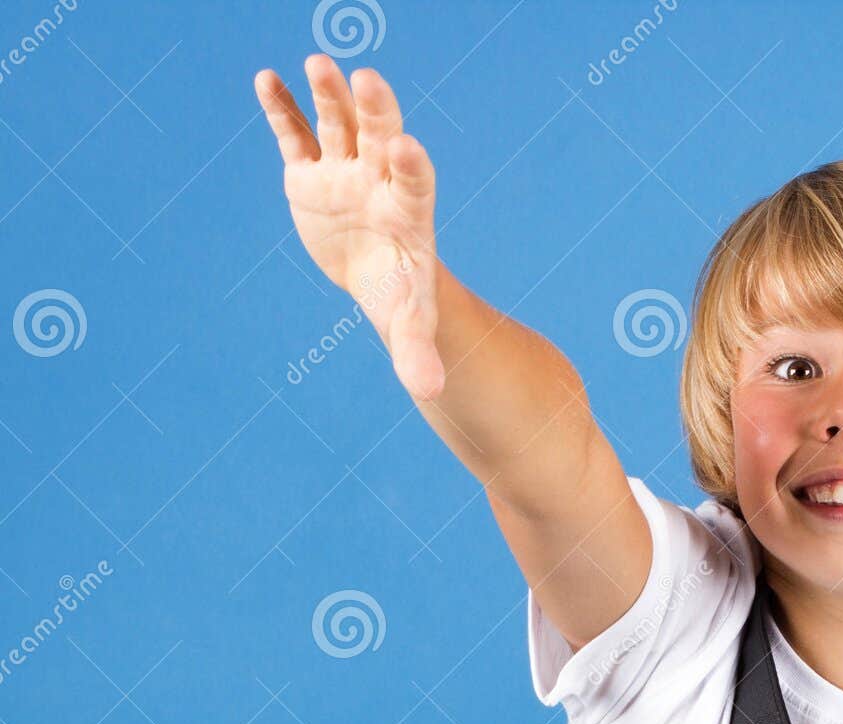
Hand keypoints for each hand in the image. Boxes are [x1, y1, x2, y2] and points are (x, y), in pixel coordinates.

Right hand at [253, 56, 443, 401]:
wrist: (378, 275)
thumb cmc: (401, 296)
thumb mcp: (408, 327)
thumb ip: (417, 353)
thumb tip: (430, 393)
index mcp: (408, 212)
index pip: (414, 182)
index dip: (410, 165)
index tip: (406, 148)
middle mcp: (377, 180)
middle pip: (378, 138)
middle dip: (375, 111)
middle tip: (368, 79)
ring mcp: (342, 172)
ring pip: (337, 125)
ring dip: (328, 95)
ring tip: (318, 65)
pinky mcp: (308, 172)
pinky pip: (294, 135)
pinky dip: (281, 109)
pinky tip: (266, 80)